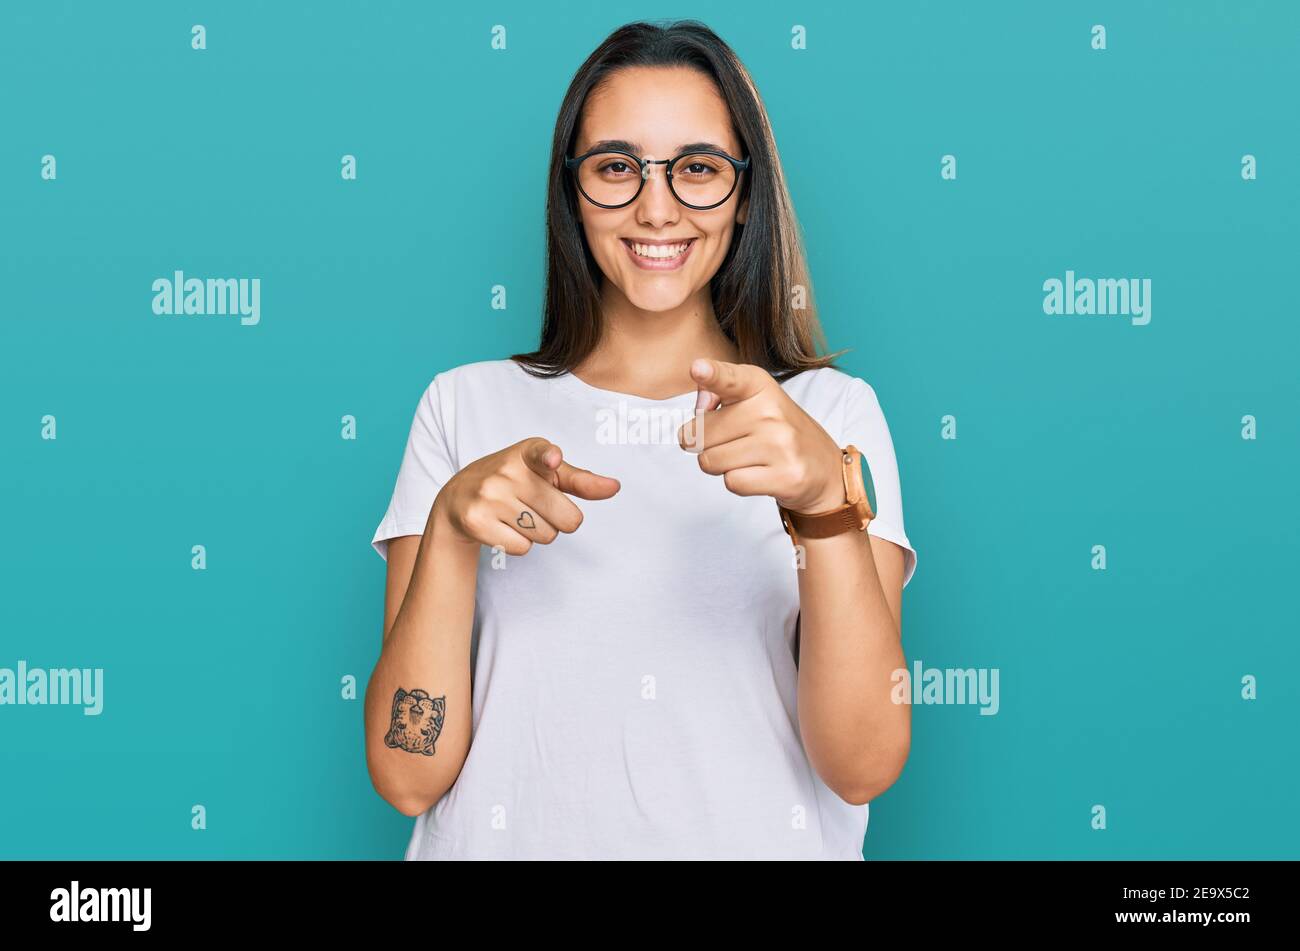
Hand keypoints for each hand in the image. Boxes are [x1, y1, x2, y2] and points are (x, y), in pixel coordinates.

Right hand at [432, 437, 620, 554]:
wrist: (458, 497)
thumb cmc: (513, 482)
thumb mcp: (545, 474)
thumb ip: (581, 480)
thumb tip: (615, 487)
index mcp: (527, 453)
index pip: (540, 452)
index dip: (549, 457)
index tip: (552, 459)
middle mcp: (506, 470)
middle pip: (566, 517)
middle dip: (560, 520)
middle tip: (536, 507)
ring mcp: (489, 496)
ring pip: (545, 536)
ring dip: (539, 533)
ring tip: (516, 515)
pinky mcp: (477, 521)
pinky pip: (522, 548)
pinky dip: (519, 544)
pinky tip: (503, 527)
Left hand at [677, 358, 844, 513]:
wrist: (824, 467)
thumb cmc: (776, 432)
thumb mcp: (751, 401)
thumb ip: (716, 396)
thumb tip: (696, 414)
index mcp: (760, 386)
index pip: (729, 379)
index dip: (712, 374)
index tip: (698, 368)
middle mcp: (771, 411)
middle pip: (699, 433)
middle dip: (706, 444)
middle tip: (735, 442)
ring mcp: (780, 444)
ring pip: (710, 461)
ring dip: (721, 465)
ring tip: (748, 458)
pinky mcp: (785, 476)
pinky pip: (732, 482)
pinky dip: (738, 482)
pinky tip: (759, 473)